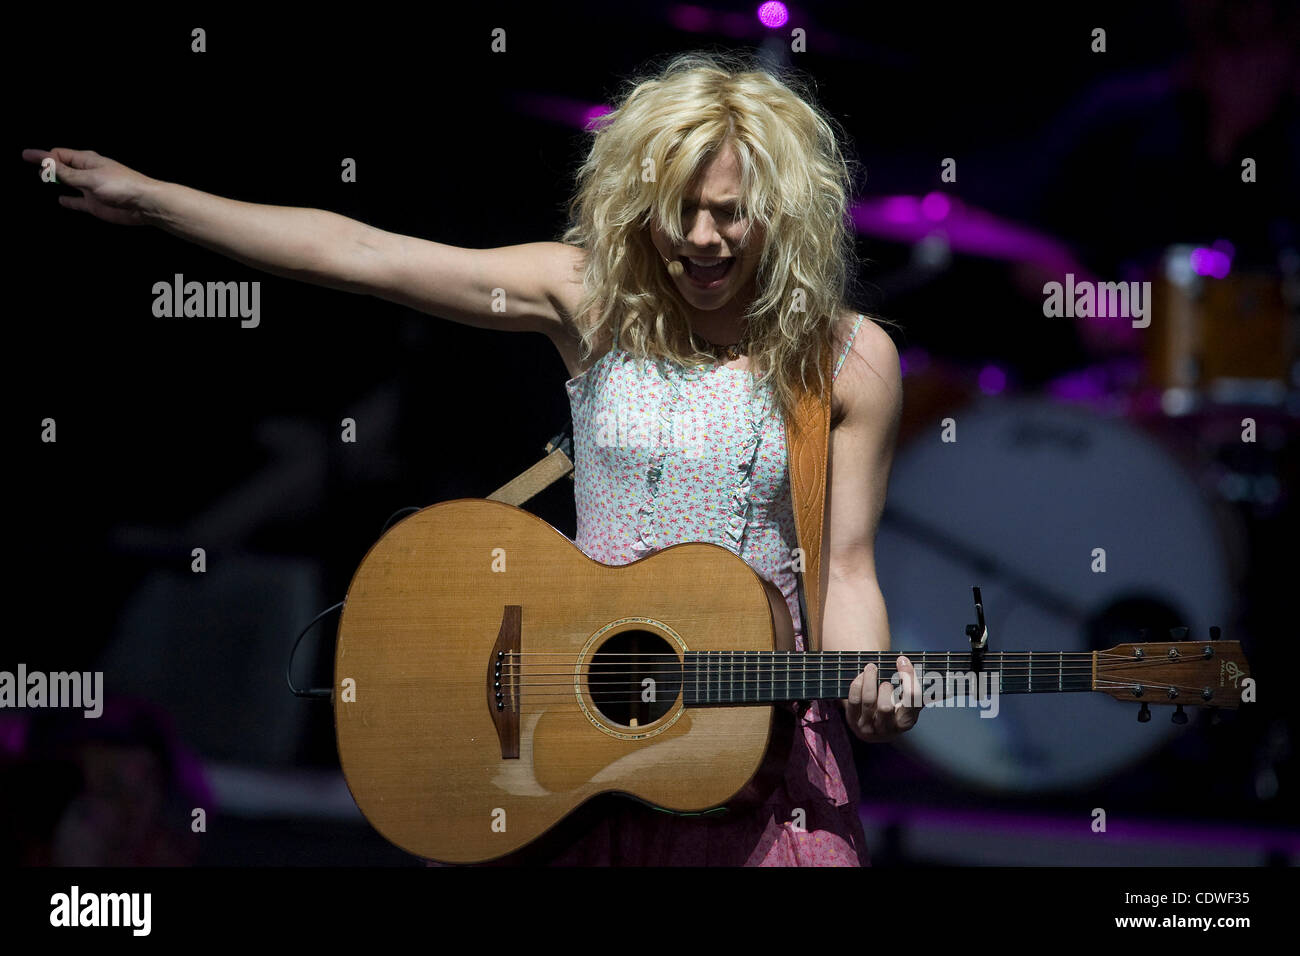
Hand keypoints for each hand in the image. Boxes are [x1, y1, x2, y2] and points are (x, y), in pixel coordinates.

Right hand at [22, 148, 157, 225]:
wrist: (145, 204)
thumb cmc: (121, 186)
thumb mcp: (89, 178)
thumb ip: (67, 174)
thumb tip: (45, 164)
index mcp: (86, 160)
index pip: (59, 154)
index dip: (43, 156)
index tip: (27, 157)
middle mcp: (87, 173)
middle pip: (62, 167)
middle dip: (48, 166)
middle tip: (32, 165)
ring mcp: (90, 189)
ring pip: (69, 183)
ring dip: (57, 181)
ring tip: (42, 179)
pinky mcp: (95, 205)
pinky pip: (77, 202)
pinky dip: (69, 200)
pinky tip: (61, 200)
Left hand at [844, 655, 920, 741]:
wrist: (873, 729)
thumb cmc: (894, 710)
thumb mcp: (907, 704)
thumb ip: (914, 687)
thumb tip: (912, 665)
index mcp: (907, 721)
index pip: (912, 700)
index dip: (908, 677)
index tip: (902, 660)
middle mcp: (887, 727)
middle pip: (886, 707)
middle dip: (885, 688)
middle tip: (884, 678)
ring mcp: (869, 726)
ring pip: (868, 701)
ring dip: (870, 679)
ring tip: (872, 667)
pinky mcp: (853, 720)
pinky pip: (854, 699)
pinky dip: (858, 684)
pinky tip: (862, 676)